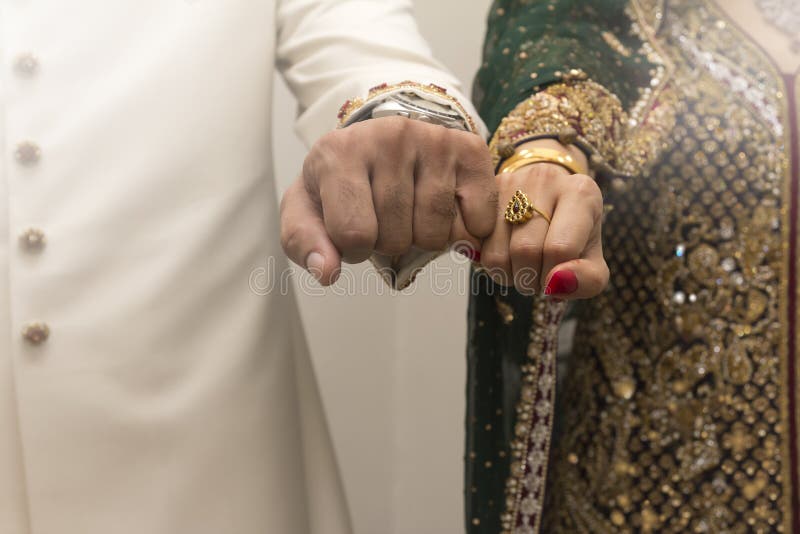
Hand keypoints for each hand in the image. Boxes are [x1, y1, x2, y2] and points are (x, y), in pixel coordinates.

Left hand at [281, 116, 497, 284]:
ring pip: (435, 234)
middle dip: (389, 244)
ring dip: (423, 239)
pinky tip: (447, 212)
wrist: (378, 142)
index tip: (352, 231)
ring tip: (410, 213)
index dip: (353, 250)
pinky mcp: (470, 149)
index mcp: (339, 152)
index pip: (354, 234)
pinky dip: (464, 232)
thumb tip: (327, 272)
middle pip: (397, 238)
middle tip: (385, 219)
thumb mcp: (306, 210)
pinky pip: (476, 220)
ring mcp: (433, 140)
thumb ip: (304, 244)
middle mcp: (389, 136)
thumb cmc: (340, 184)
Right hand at [480, 140, 608, 298]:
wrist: (550, 196)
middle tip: (535, 278)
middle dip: (529, 280)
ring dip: (506, 275)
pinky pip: (469, 242)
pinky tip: (498, 254)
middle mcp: (545, 178)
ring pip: (495, 253)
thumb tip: (555, 285)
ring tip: (519, 266)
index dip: (554, 278)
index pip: (560, 249)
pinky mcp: (481, 193)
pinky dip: (482, 261)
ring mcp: (509, 182)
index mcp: (581, 192)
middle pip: (525, 251)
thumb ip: (587, 279)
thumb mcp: (591, 258)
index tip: (554, 280)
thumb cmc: (573, 232)